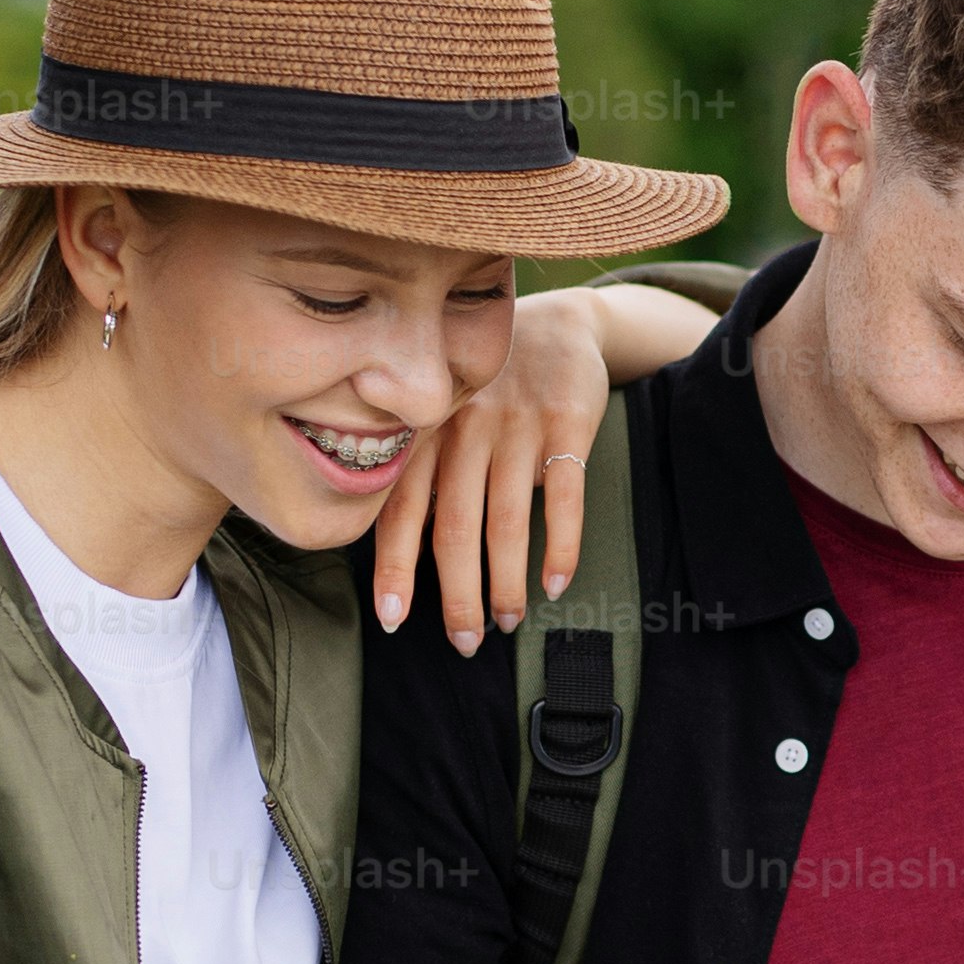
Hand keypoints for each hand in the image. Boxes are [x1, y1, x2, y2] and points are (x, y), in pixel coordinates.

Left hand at [375, 288, 612, 650]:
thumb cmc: (487, 386)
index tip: (393, 620)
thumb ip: (421, 468)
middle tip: (464, 642)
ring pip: (507, 522)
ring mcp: (518, 425)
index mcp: (426, 429)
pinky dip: (562, 548)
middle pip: (456, 528)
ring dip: (507, 583)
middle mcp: (466, 427)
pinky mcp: (569, 424)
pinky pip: (565, 499)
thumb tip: (398, 552)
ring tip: (508, 622)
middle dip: (458, 595)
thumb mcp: (442, 412)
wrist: (561, 321)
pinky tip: (555, 585)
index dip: (395, 568)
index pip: (402, 509)